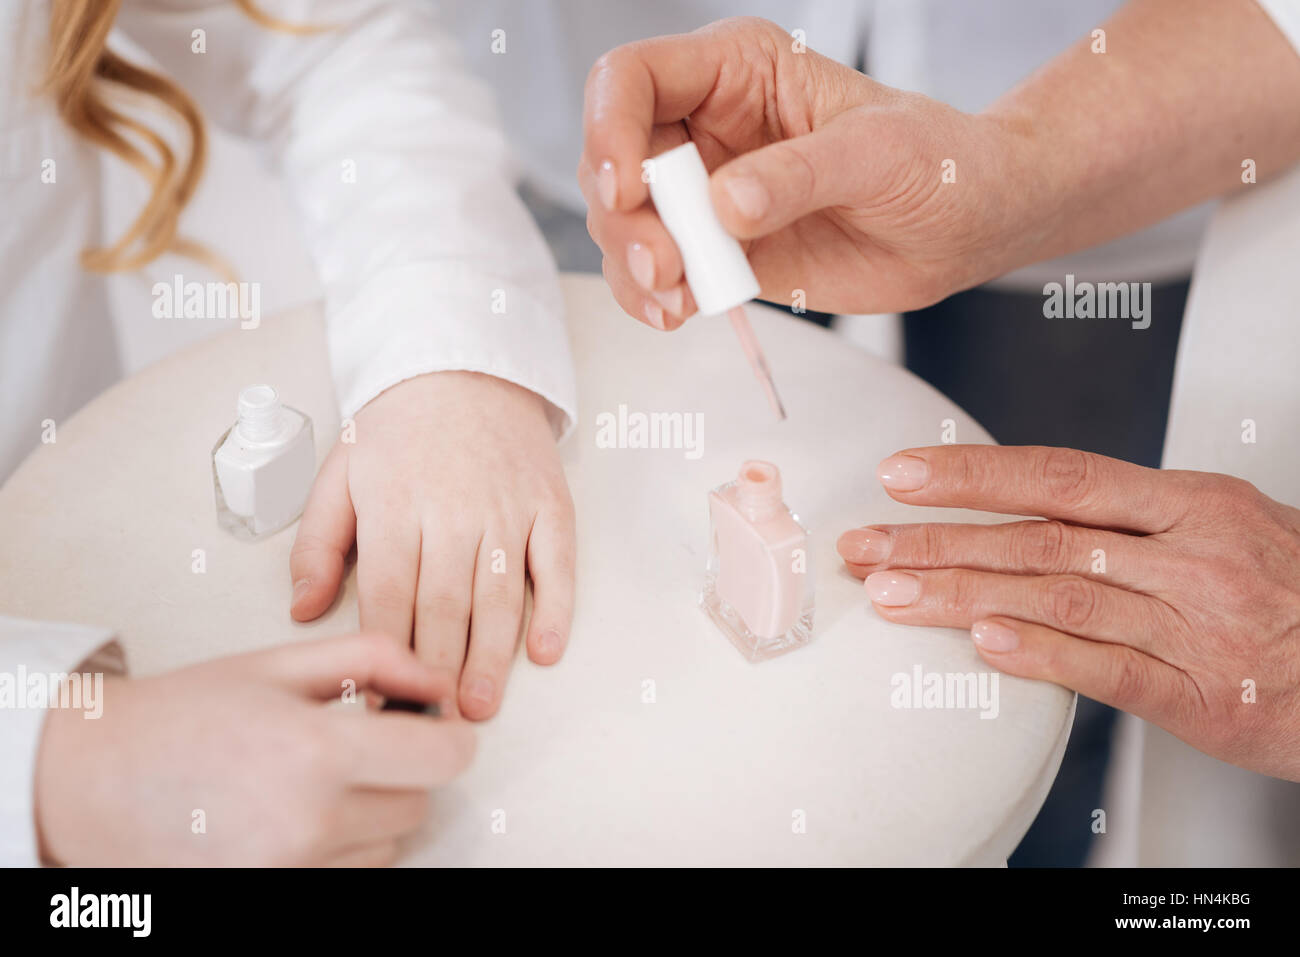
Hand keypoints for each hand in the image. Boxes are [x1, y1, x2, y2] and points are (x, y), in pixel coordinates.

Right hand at [34, 634, 474, 865]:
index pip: (445, 759)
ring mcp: (292, 874)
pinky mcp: (275, 901)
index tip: (436, 726)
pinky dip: (339, 849)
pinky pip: (349, 876)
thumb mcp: (280, 664)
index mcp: (316, 753)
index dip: (450, 737)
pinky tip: (293, 816)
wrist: (90, 783)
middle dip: (401, 771)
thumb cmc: (180, 719)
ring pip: (388, 845)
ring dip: (370, 813)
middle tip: (350, 744)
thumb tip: (440, 683)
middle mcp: (310, 825)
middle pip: (419, 804)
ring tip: (305, 781)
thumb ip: (376, 658)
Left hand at [289, 371, 575, 719]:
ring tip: (479, 705)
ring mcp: (508, 508)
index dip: (384, 652)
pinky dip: (556, 610)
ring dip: (491, 656)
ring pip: (501, 595)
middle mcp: (454, 509)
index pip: (388, 594)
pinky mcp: (550, 504)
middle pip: (446, 604)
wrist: (464, 366)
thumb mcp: (339, 473)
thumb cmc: (398, 427)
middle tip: (431, 719)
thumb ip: (318, 543)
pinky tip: (544, 651)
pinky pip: (558, 565)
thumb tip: (303, 610)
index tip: (378, 698)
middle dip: (438, 668)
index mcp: (395, 504)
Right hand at [580, 17, 1029, 327]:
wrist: (963, 225)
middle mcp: (706, 127)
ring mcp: (706, 192)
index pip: (632, 78)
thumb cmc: (933, 160)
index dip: (610, 126)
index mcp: (736, 71)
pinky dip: (654, 297)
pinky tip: (680, 312)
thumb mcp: (875, 153)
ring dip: (633, 264)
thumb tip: (725, 204)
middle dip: (624, 217)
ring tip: (676, 300)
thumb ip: (797, 175)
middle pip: (613, 158)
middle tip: (663, 265)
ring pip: (625, 222)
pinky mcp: (717, 249)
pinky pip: (658, 272)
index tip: (626, 186)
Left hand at [836, 445, 1299, 781]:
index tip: (900, 474)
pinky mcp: (1203, 695)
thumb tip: (1029, 510)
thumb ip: (1133, 520)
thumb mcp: (1227, 526)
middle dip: (938, 540)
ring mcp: (1195, 625)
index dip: (973, 473)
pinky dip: (1041, 653)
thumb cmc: (1296, 593)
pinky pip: (1107, 668)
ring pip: (1056, 597)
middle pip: (1038, 536)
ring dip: (961, 595)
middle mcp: (1190, 555)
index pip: (1060, 474)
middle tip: (867, 545)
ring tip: (891, 594)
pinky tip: (983, 643)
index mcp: (1191, 504)